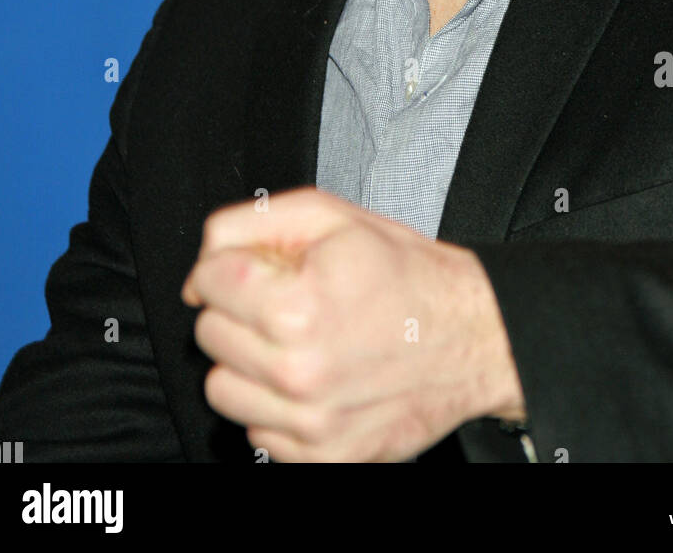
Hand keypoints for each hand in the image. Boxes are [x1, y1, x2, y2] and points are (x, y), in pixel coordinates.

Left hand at [181, 187, 525, 461]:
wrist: (470, 335)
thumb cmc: (407, 276)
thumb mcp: (331, 216)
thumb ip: (250, 225)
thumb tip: (202, 267)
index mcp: (297, 308)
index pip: (207, 284)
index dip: (229, 265)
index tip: (257, 267)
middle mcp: (298, 373)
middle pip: (210, 335)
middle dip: (240, 309)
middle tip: (285, 299)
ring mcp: (310, 424)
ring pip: (222, 389)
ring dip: (248, 362)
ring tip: (294, 341)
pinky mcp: (323, 457)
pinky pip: (256, 431)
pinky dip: (275, 405)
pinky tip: (311, 377)